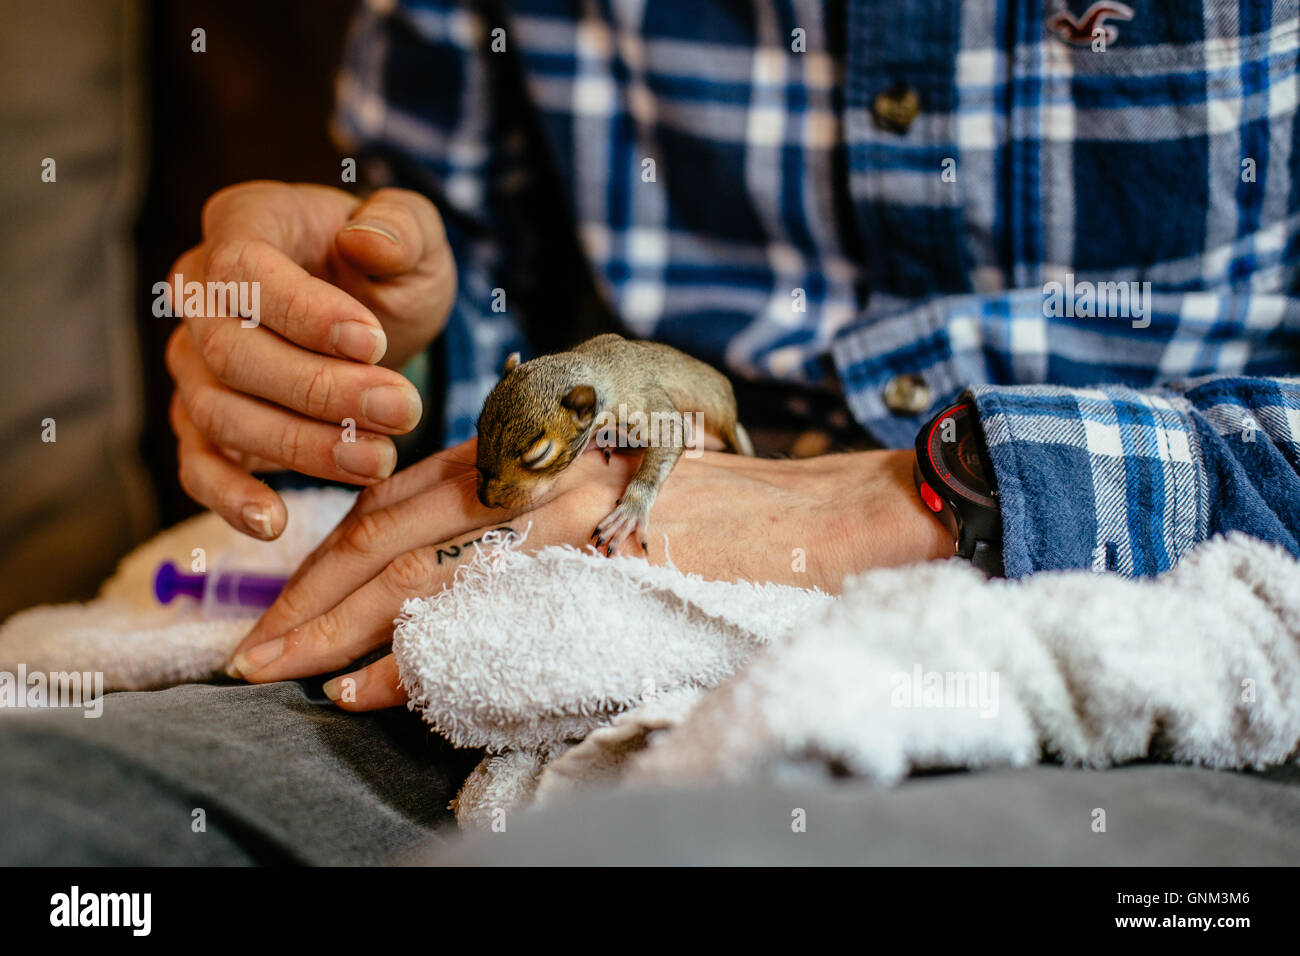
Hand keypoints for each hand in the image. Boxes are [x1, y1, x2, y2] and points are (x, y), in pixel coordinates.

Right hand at [164, 181, 455, 538]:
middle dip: (320, 390)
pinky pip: (197, 463)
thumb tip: (365, 242)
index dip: (304, 313)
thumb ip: (401, 228)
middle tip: (402, 410)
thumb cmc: (389, 270)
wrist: (376, 319)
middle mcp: (200, 292)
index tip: (373, 342)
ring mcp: (194, 362)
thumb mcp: (415, 238)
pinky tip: (274, 522)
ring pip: (218, 412)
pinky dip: (229, 497)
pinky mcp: (204, 422)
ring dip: (299, 444)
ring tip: (378, 460)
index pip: (245, 270)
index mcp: (244, 225)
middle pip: (231, 351)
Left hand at [225, 442, 953, 707]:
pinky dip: (416, 650)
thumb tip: (435, 607)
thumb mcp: (611, 503)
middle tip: (251, 653)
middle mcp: (538, 467)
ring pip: (420, 562)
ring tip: (282, 674)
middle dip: (308, 596)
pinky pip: (487, 604)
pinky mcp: (601, 553)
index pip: (399, 498)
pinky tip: (366, 687)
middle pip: (389, 527)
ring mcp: (565, 507)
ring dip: (338, 625)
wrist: (827, 515)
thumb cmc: (724, 516)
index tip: (284, 611)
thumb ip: (529, 531)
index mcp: (535, 450)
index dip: (330, 558)